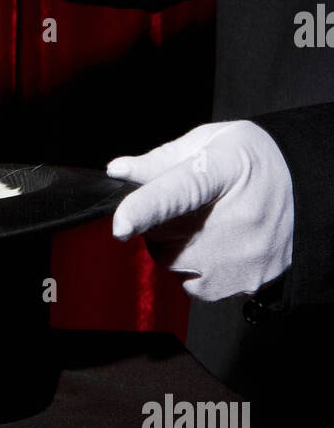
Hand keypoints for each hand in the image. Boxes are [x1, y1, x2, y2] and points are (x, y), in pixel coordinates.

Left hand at [107, 121, 293, 300]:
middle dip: (162, 220)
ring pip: (171, 261)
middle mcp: (235, 218)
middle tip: (194, 205)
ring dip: (177, 245)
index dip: (147, 208)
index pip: (180, 191)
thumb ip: (161, 160)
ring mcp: (241, 256)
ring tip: (210, 224)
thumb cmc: (254, 163)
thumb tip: (118, 171)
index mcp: (224, 169)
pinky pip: (191, 284)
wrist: (309, 193)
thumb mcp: (211, 144)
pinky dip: (195, 268)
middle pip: (162, 232)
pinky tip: (220, 247)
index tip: (121, 224)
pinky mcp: (242, 284)